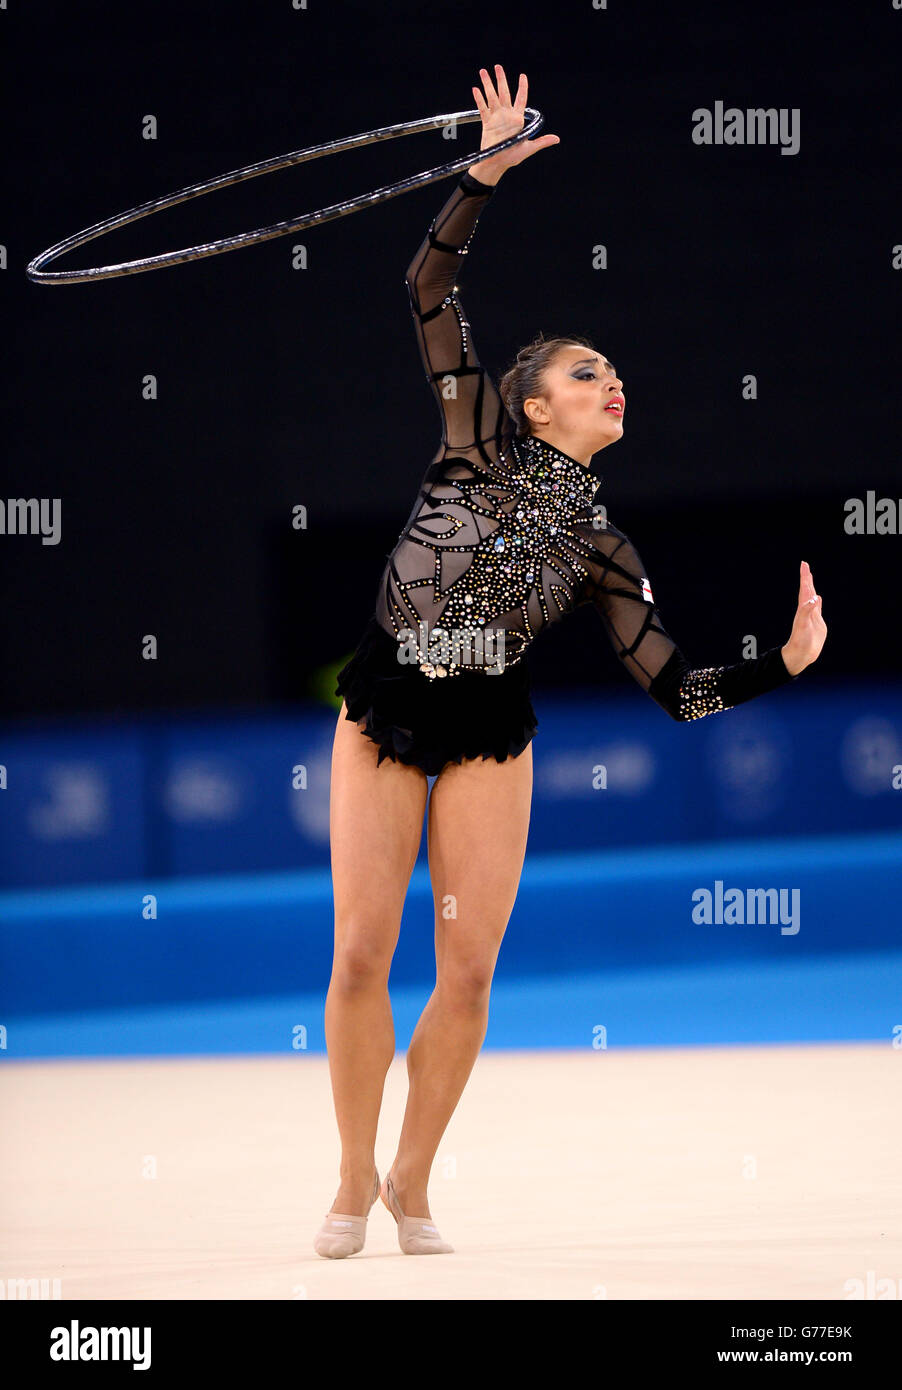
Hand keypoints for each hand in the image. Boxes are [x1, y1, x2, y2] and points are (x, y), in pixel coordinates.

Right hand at [467, 65, 559, 184]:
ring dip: (487, 84)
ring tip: (483, 71)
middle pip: (504, 93)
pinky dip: (479, 99)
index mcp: (518, 119)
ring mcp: (496, 118)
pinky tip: (476, 89)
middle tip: (497, 66)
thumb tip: (557, 139)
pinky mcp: (486, 123)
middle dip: (501, 79)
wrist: (496, 164)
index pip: (521, 99)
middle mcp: (506, 115)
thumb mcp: (529, 148)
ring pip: (491, 97)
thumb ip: (541, 141)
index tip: (522, 76)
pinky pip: (482, 108)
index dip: (522, 87)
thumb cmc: (512, 157)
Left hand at [781, 561, 826, 674]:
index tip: (804, 565)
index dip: (805, 577)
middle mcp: (807, 610)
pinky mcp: (817, 623)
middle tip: (805, 566)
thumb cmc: (800, 641)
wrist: (801, 654)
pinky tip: (818, 598)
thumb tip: (814, 598)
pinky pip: (817, 608)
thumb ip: (807, 611)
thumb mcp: (804, 625)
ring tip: (810, 579)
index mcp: (803, 608)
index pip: (805, 589)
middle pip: (807, 590)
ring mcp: (812, 616)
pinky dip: (817, 601)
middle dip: (807, 578)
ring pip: (812, 598)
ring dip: (811, 588)